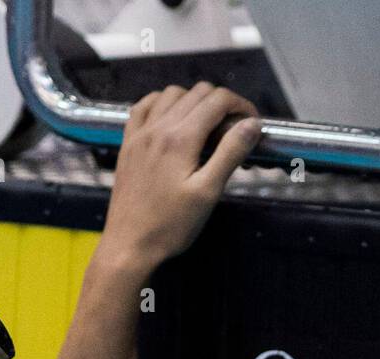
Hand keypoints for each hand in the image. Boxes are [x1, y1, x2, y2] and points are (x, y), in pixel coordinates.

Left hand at [100, 83, 260, 270]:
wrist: (128, 246)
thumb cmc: (170, 226)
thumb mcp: (207, 193)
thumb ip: (230, 153)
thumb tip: (251, 124)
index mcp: (180, 138)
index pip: (218, 100)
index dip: (242, 106)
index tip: (251, 124)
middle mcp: (157, 128)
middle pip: (198, 92)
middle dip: (222, 104)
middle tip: (233, 131)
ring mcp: (139, 134)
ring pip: (171, 94)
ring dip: (194, 100)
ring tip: (206, 126)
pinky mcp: (128, 144)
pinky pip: (144, 106)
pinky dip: (162, 103)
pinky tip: (171, 119)